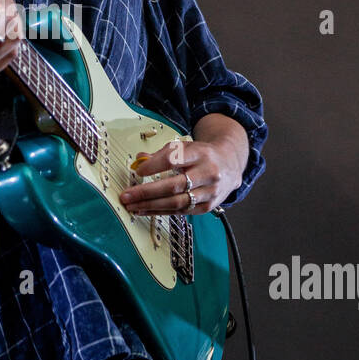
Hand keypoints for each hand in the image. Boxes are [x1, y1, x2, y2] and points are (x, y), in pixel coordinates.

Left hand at [118, 133, 243, 215]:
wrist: (230, 165)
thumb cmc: (202, 155)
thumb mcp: (185, 147)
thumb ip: (162, 154)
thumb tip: (140, 160)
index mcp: (200, 153)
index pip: (175, 159)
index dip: (154, 166)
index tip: (138, 171)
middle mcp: (207, 173)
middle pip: (174, 185)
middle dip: (147, 192)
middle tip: (128, 195)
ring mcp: (209, 191)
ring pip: (176, 202)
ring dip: (151, 206)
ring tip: (132, 206)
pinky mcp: (207, 206)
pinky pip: (181, 212)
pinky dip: (161, 212)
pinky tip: (145, 211)